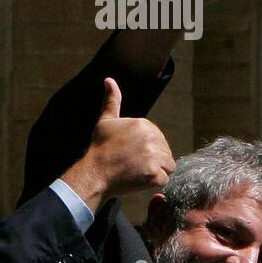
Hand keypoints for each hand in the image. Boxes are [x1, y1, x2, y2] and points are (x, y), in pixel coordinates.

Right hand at [60, 78, 175, 210]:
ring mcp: (154, 156)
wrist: (93, 172)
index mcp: (144, 125)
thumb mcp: (106, 121)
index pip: (159, 140)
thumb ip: (112, 101)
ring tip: (136, 171)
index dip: (147, 149)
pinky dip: (154, 182)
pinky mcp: (154, 174)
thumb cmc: (100, 148)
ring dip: (155, 171)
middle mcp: (152, 138)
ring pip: (168, 166)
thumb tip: (109, 80)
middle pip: (165, 152)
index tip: (131, 153)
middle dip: (153, 160)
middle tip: (133, 163)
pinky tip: (139, 179)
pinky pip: (164, 179)